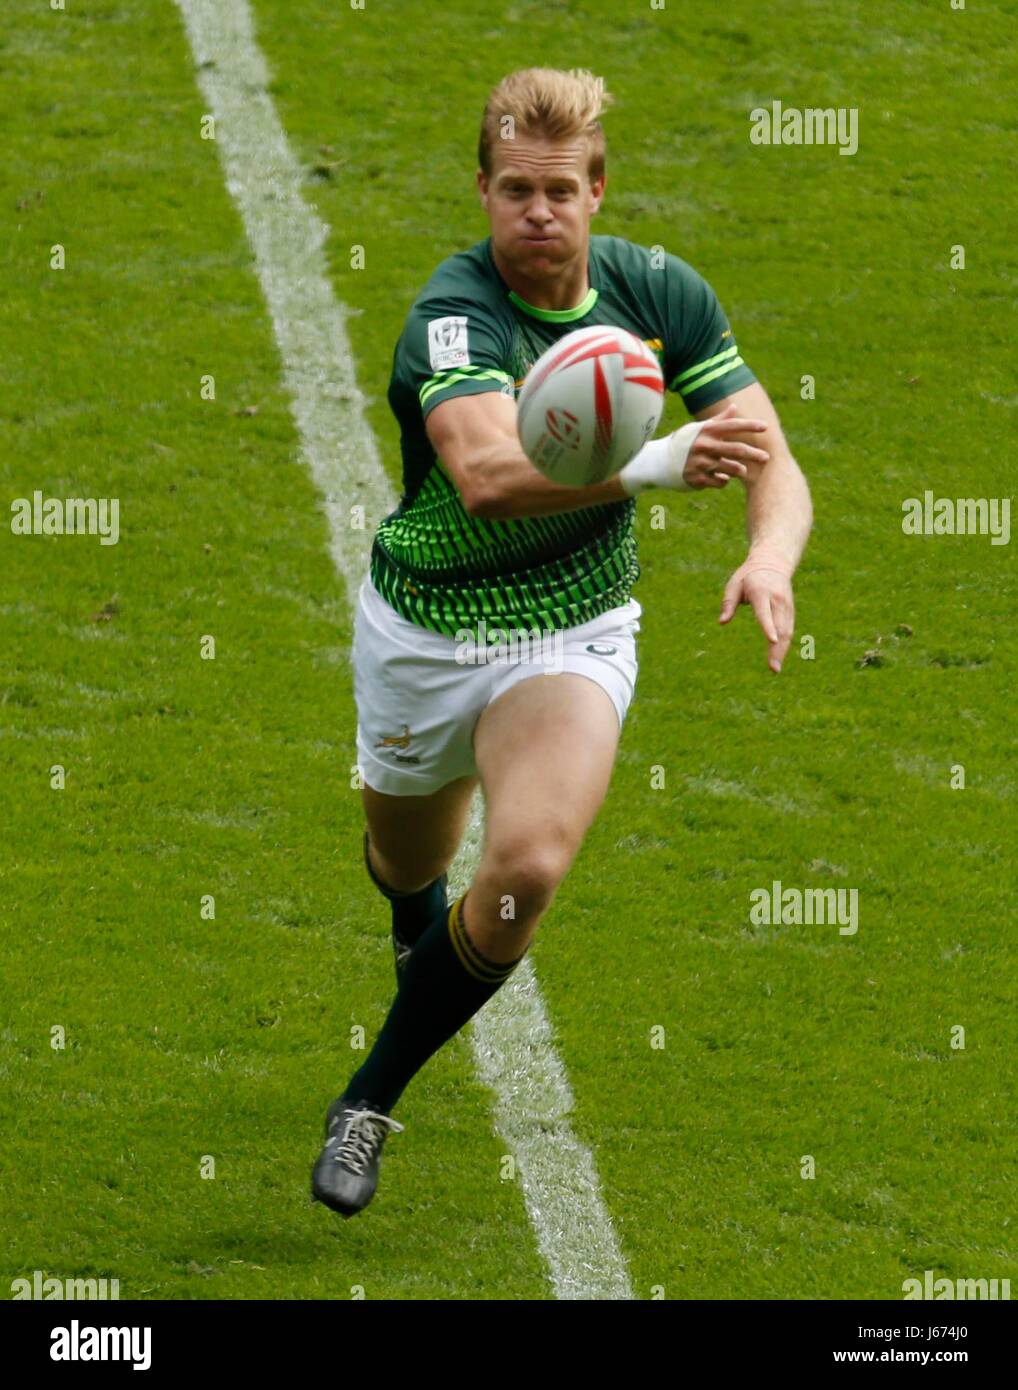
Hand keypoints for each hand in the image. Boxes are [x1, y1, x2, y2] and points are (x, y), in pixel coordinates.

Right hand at [682, 402, 769, 488]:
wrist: (661, 462)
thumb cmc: (685, 443)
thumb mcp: (699, 429)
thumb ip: (719, 421)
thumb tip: (735, 407)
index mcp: (706, 431)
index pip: (732, 426)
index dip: (749, 426)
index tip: (765, 427)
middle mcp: (704, 446)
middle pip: (736, 449)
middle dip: (753, 454)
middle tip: (766, 457)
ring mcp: (700, 463)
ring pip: (730, 468)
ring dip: (739, 470)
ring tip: (742, 470)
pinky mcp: (697, 479)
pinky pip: (719, 482)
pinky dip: (724, 481)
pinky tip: (722, 478)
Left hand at [719, 550, 795, 672]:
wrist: (773, 563)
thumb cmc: (748, 577)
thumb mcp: (733, 585)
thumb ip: (728, 603)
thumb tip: (722, 622)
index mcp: (762, 592)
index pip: (765, 612)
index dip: (769, 626)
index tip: (772, 640)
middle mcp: (777, 600)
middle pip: (780, 626)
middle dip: (777, 648)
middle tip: (773, 667)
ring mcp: (787, 606)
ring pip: (787, 631)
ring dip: (782, 651)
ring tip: (775, 668)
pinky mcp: (791, 611)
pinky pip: (789, 630)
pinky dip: (785, 645)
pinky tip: (778, 658)